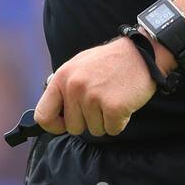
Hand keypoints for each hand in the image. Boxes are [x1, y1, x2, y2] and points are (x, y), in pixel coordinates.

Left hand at [34, 36, 161, 137]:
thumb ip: (64, 87)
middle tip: (101, 101)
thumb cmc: (111, 62)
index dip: (54, 126)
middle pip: (73, 127)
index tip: (65, 124)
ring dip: (105, 120)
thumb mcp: (79, 66)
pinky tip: (123, 103)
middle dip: (88, 121)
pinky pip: (112, 130)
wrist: (141, 54)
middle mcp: (74, 87)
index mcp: (62, 77)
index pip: (42, 115)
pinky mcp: (113, 106)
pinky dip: (120, 122)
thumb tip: (53, 112)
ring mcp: (93, 97)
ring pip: (94, 130)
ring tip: (112, 98)